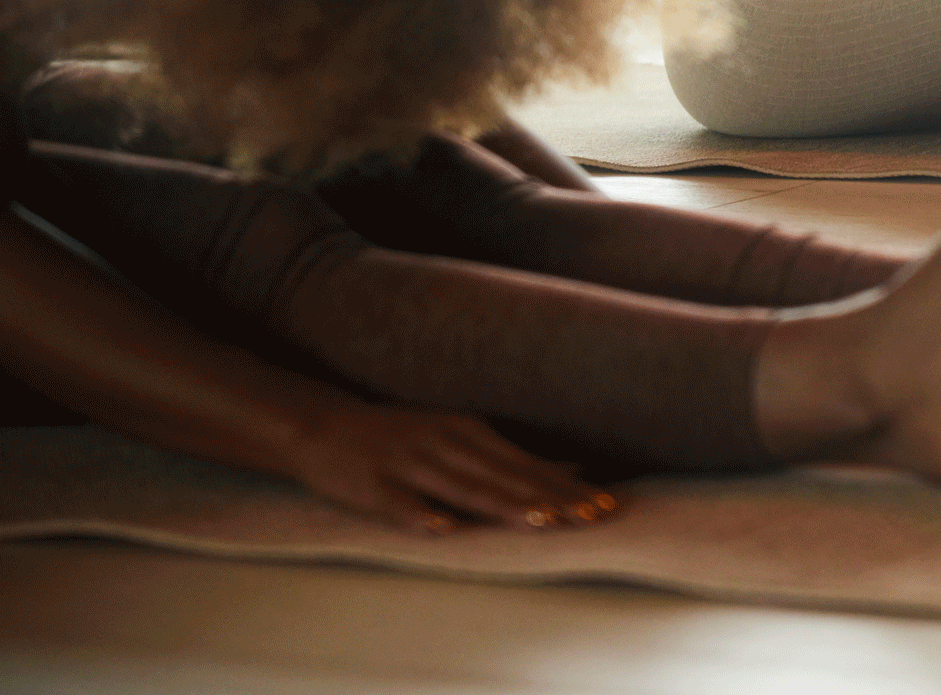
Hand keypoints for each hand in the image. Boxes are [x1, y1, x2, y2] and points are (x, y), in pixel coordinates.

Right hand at [283, 402, 615, 533]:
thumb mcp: (463, 437)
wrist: (323, 426)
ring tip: (538, 521)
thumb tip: (572, 470)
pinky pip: (398, 503)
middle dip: (550, 499)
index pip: (526, 466)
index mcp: (469, 434)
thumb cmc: (407, 437)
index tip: (604, 506)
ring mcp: (408, 463)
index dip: (565, 488)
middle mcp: (445, 445)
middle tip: (591, 518)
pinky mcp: (370, 485)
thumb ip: (511, 460)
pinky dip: (421, 514)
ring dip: (501, 505)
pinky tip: (443, 528)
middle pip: (505, 478)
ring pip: (461, 487)